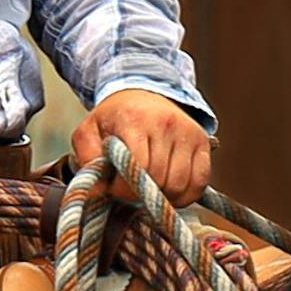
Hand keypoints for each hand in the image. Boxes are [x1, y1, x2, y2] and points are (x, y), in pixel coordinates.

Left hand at [90, 87, 213, 207]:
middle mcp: (166, 123)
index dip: (125, 188)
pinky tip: (169, 190)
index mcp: (135, 119)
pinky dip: (185, 195)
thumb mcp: (88, 131)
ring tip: (149, 188)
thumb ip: (86, 158)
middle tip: (131, 188)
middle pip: (159, 179)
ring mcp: (188, 132)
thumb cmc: (115, 118)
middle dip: (142, 194)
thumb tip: (97, 189)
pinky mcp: (203, 142)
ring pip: (180, 185)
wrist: (143, 94)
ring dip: (163, 197)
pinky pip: (199, 183)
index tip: (115, 189)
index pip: (137, 167)